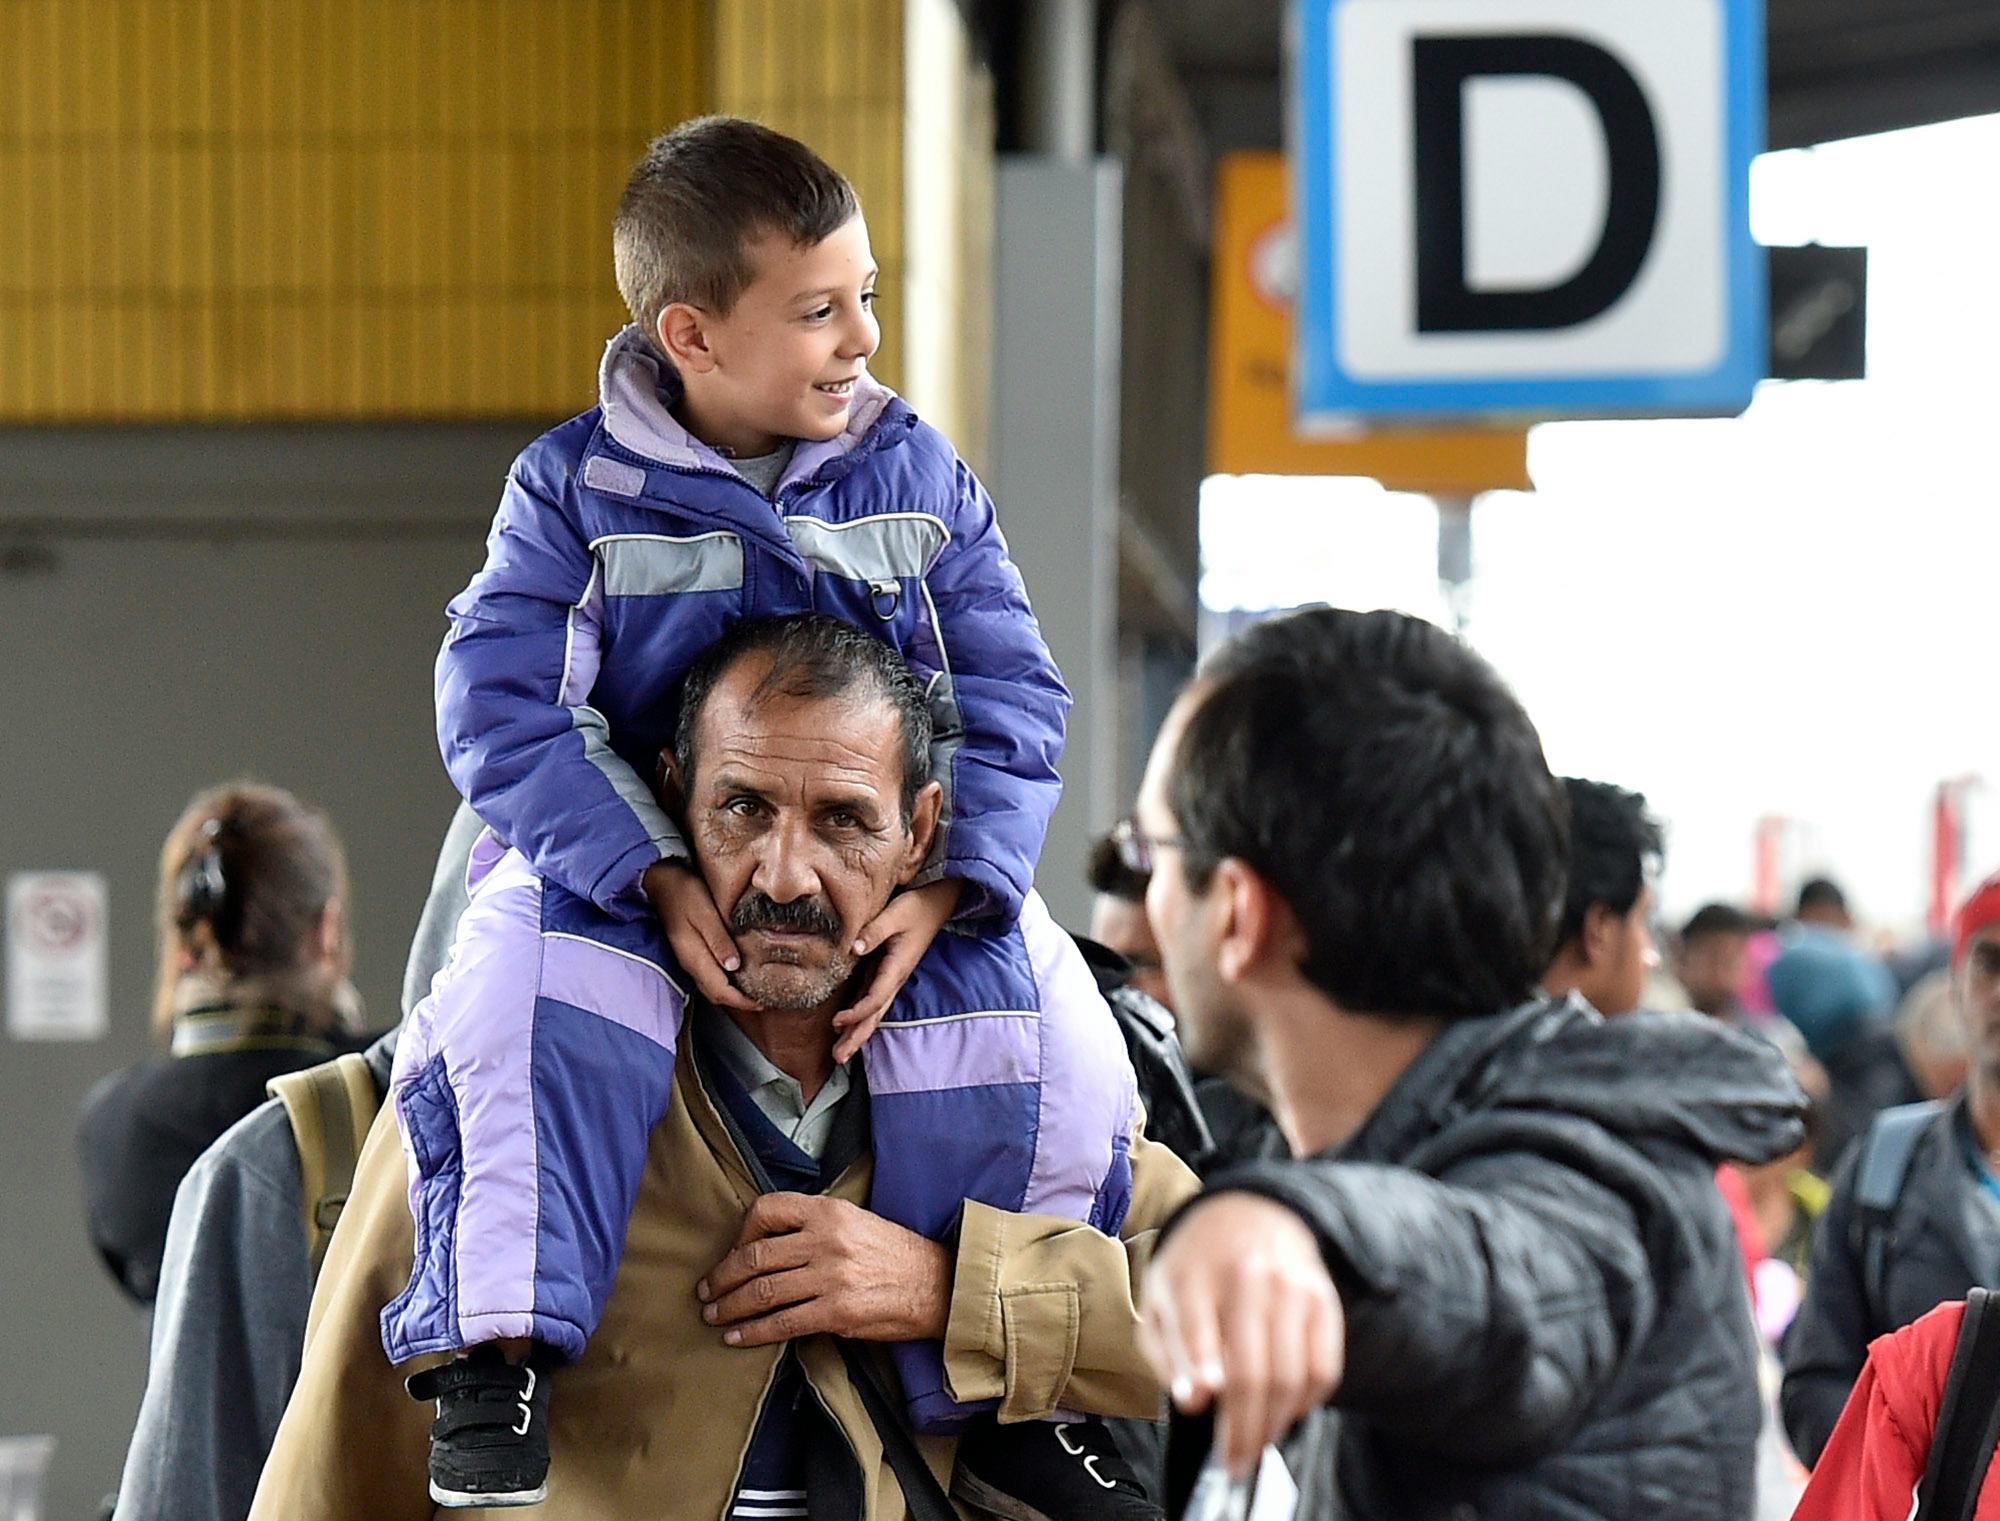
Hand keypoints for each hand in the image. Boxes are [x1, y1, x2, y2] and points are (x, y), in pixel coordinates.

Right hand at [643, 859, 754, 1011]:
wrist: (659, 881)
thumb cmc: (683, 892)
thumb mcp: (704, 913)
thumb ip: (719, 940)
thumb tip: (734, 966)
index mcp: (694, 956)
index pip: (720, 991)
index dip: (741, 1001)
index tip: (762, 1003)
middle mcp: (690, 963)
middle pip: (715, 993)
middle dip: (738, 1001)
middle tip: (762, 999)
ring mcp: (688, 958)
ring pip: (711, 986)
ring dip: (731, 992)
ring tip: (753, 989)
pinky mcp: (689, 950)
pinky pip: (708, 974)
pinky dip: (724, 980)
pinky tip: (737, 971)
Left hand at [696, 1192, 951, 1346]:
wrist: (935, 1284)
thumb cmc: (893, 1253)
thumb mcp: (854, 1221)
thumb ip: (813, 1227)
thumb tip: (765, 1248)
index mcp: (828, 1211)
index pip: (767, 1210)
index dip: (741, 1233)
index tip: (733, 1252)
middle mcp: (826, 1239)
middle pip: (756, 1256)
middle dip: (723, 1277)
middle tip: (706, 1291)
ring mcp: (830, 1276)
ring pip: (763, 1291)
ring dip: (731, 1306)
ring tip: (714, 1315)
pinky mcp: (836, 1311)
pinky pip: (782, 1323)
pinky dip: (754, 1332)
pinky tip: (738, 1337)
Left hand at [831, 879, 961, 1061]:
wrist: (936, 905)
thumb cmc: (915, 908)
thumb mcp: (895, 913)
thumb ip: (874, 931)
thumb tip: (853, 948)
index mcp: (897, 967)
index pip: (876, 997)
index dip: (857, 1012)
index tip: (837, 1022)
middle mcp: (895, 978)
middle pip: (875, 1015)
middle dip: (857, 1037)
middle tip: (838, 1058)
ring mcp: (891, 978)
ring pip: (873, 1012)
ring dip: (857, 1033)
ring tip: (839, 1054)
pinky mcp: (886, 972)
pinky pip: (871, 1001)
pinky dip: (859, 1017)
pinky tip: (845, 1028)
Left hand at [1138, 1193, 1343, 1476]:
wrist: (1250, 1213)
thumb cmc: (1196, 1269)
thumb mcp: (1159, 1297)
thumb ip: (1168, 1352)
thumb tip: (1195, 1401)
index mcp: (1193, 1274)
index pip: (1198, 1327)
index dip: (1202, 1370)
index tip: (1199, 1405)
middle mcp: (1247, 1278)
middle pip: (1251, 1368)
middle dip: (1242, 1428)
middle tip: (1232, 1463)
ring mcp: (1292, 1289)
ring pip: (1291, 1377)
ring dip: (1273, 1426)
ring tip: (1255, 1448)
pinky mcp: (1324, 1302)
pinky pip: (1324, 1369)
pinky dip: (1306, 1403)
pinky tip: (1284, 1414)